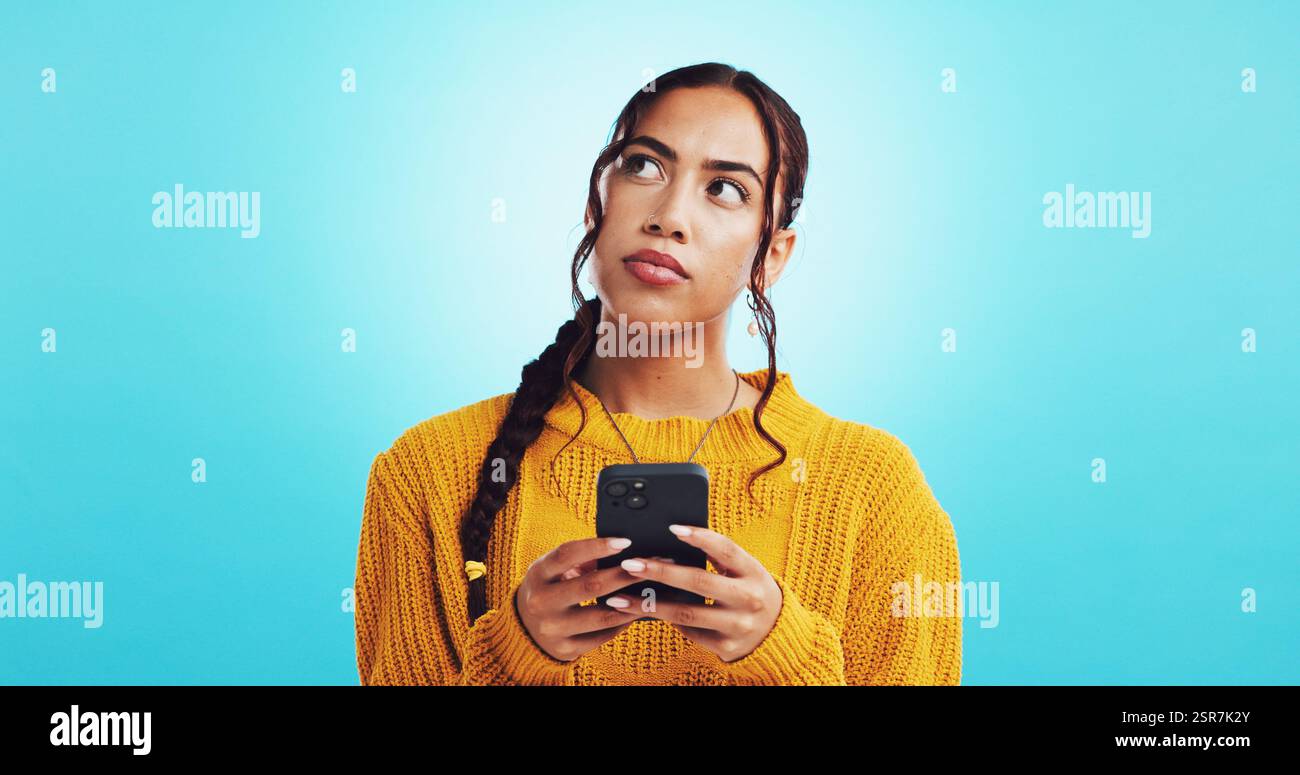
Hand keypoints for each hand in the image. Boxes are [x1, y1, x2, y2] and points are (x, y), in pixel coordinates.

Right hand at [514, 536, 646, 661]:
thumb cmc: (549, 588)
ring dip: (632, 603)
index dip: (597, 546)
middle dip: (624, 574)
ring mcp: (552, 629)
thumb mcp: (552, 569)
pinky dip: (622, 623)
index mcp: (538, 574)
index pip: (567, 554)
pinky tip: (636, 612)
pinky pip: (602, 636)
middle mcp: (541, 602)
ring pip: (602, 616)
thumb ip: (579, 558)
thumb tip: (620, 549)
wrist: (524, 628)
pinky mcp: (565, 649)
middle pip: (590, 585)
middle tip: (650, 566)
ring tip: (652, 591)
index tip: (625, 542)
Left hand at [603, 525, 781, 663]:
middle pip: (700, 582)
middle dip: (661, 572)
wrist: (774, 632)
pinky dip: (665, 620)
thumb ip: (718, 555)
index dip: (700, 537)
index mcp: (754, 572)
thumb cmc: (749, 590)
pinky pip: (689, 632)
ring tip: (619, 597)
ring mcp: (737, 626)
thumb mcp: (744, 570)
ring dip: (649, 604)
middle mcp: (749, 599)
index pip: (726, 550)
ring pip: (686, 613)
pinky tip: (642, 612)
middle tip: (631, 564)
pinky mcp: (725, 647)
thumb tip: (677, 534)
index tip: (672, 528)